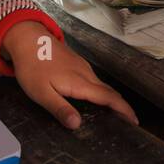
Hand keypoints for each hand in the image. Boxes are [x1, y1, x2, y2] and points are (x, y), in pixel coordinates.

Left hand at [3, 21, 137, 129]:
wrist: (28, 38)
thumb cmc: (33, 67)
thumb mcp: (41, 93)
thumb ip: (60, 109)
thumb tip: (77, 125)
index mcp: (80, 83)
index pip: (108, 98)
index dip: (123, 110)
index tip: (134, 121)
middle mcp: (86, 74)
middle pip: (110, 91)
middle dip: (122, 106)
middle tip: (129, 121)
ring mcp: (83, 66)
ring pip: (103, 85)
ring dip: (112, 99)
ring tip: (116, 114)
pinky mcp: (77, 63)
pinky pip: (95, 80)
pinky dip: (102, 91)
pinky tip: (96, 98)